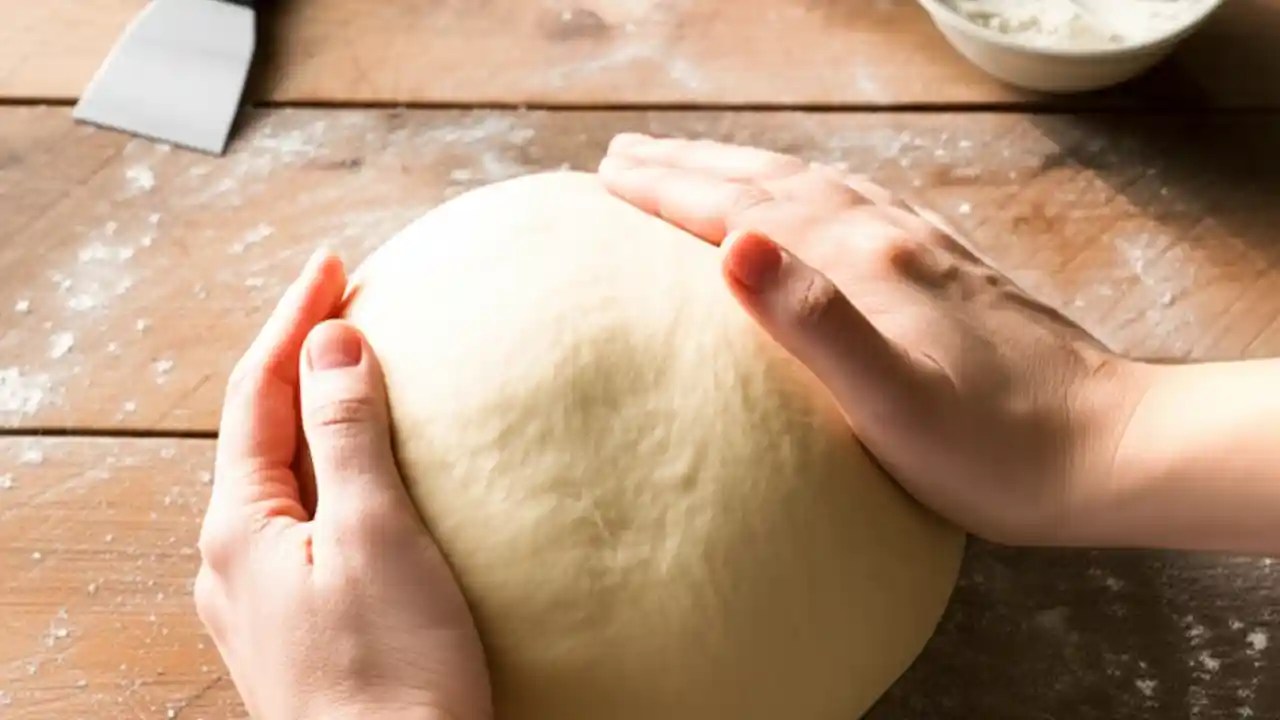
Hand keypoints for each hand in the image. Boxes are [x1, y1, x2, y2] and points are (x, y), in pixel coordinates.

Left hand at [195, 251, 491, 719]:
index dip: (296, 319)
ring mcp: (265, 598)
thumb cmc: (393, 676)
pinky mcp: (304, 624)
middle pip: (262, 431)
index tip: (334, 263)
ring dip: (319, 417)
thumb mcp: (377, 536)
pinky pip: (310, 522)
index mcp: (240, 529)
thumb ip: (349, 434)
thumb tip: (332, 343)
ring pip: (286, 479)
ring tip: (362, 374)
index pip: (258, 392)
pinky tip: (373, 476)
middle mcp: (235, 561)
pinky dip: (338, 473)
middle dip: (301, 361)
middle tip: (349, 306)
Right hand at [598, 135, 1152, 545]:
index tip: (605, 175)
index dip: (668, 190)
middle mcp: (887, 236)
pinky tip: (807, 195)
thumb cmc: (996, 450)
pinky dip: (803, 183)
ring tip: (692, 162)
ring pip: (809, 182)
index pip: (743, 208)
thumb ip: (816, 324)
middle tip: (621, 154)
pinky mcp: (945, 265)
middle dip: (688, 164)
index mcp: (862, 263)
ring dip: (740, 165)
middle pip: (768, 179)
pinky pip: (854, 200)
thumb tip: (734, 244)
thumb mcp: (896, 405)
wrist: (1110, 447)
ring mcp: (920, 245)